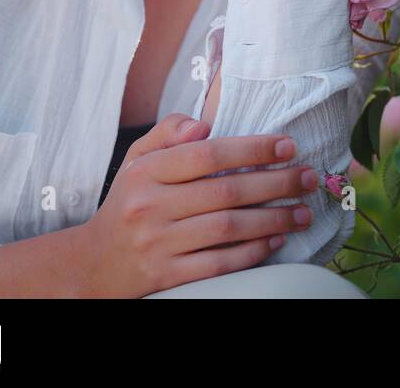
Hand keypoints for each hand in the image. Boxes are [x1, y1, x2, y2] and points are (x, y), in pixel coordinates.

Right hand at [71, 113, 318, 296]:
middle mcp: (151, 206)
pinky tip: (276, 240)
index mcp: (146, 172)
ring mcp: (158, 244)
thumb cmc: (128, 203)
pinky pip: (219, 263)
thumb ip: (168, 132)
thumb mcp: (136, 160)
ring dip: (273, 219)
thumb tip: (204, 122)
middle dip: (276, 183)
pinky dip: (252, 252)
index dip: (253, 148)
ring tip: (303, 211)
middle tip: (308, 178)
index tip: (288, 145)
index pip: (208, 154)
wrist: (91, 264)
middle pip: (226, 191)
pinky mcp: (166, 277)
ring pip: (228, 228)